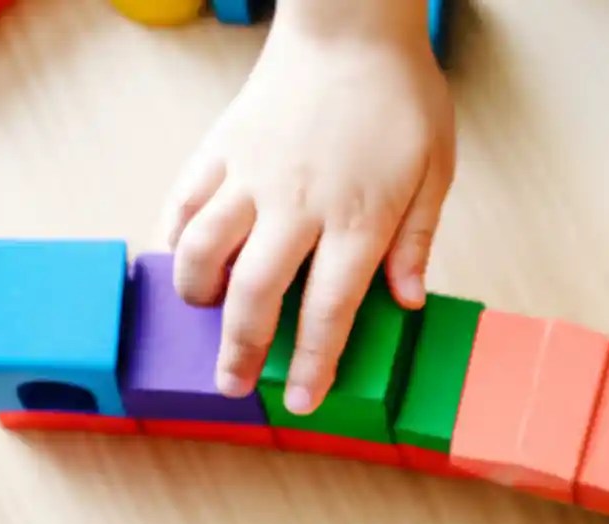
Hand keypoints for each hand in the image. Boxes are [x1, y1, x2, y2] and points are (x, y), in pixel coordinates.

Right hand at [161, 11, 454, 414]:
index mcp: (358, 216)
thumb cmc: (401, 98)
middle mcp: (298, 203)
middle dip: (240, 350)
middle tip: (232, 385)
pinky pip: (185, 200)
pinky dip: (174, 237)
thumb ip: (417, 239)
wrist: (350, 25)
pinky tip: (176, 261)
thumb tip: (408, 302)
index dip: (314, 362)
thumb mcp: (435, 170)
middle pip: (256, 294)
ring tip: (203, 319)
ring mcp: (253, 173)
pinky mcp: (222, 146)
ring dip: (198, 296)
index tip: (302, 400)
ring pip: (205, 250)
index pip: (330, 309)